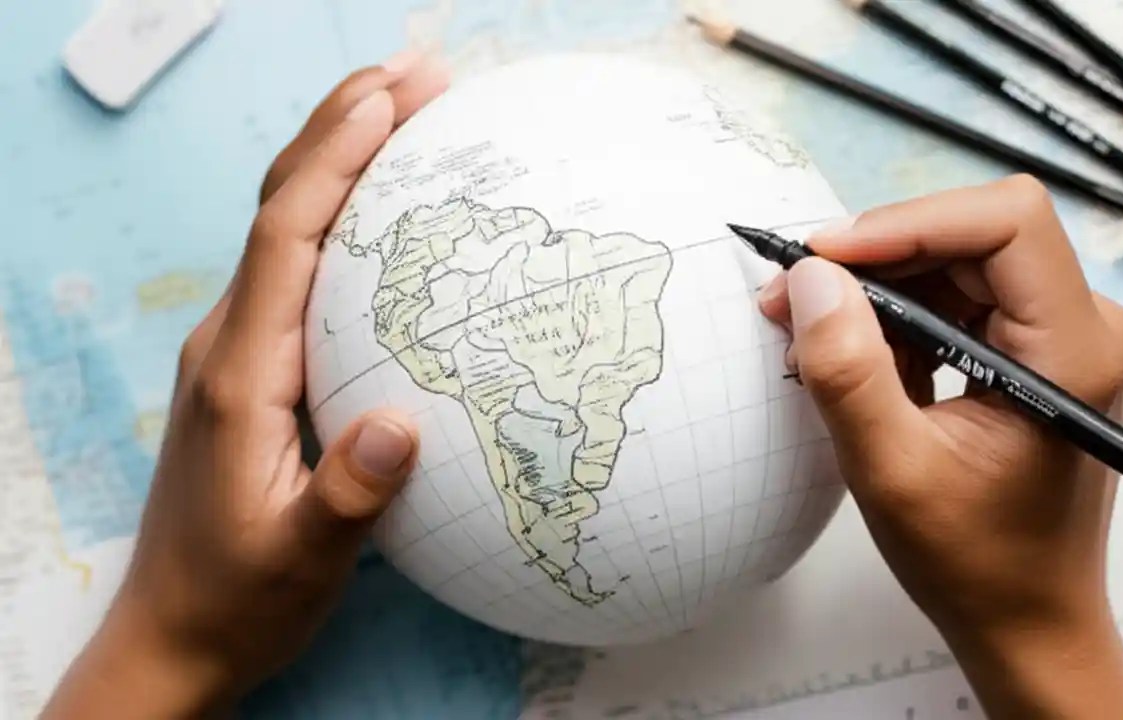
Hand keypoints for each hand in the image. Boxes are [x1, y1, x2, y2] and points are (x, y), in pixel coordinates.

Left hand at [42, 51, 449, 717]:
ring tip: (402, 109)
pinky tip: (380, 209)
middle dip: (341, 128)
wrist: (171, 635)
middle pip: (282, 207)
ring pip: (288, 229)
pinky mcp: (254, 368)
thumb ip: (347, 497)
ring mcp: (239, 352)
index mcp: (241, 376)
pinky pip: (297, 267)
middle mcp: (231, 346)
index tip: (386, 98)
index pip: (286, 240)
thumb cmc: (238, 598)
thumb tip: (401, 426)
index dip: (333, 161)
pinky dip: (337, 213)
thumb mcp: (299, 561)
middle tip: (415, 73)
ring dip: (339, 159)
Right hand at [759, 176, 1122, 717]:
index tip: (825, 258)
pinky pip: (962, 296)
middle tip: (795, 296)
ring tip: (814, 334)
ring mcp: (1066, 335)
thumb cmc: (978, 563)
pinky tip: (858, 356)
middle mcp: (1088, 328)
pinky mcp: (1038, 348)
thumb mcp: (892, 473)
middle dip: (879, 256)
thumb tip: (809, 280)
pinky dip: (900, 314)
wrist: (1027, 617)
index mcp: (1075, 352)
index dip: (907, 223)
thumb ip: (848, 373)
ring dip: (881, 287)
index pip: (1005, 223)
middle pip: (977, 234)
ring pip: (961, 261)